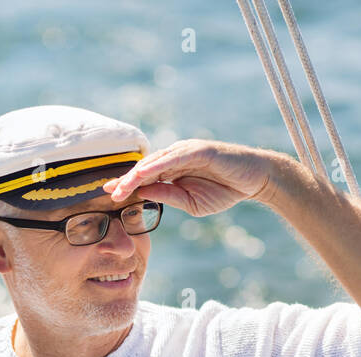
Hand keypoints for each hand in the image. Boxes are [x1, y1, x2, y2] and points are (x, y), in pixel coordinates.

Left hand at [104, 139, 276, 215]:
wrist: (253, 181)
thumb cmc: (224, 190)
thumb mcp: (190, 202)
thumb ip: (167, 196)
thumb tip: (143, 194)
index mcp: (173, 169)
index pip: (145, 176)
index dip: (127, 184)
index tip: (108, 193)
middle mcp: (176, 157)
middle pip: (145, 167)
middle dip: (126, 180)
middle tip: (107, 191)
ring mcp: (187, 151)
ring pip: (156, 161)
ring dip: (137, 174)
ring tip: (121, 186)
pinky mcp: (199, 150)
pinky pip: (174, 157)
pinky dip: (158, 165)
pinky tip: (144, 174)